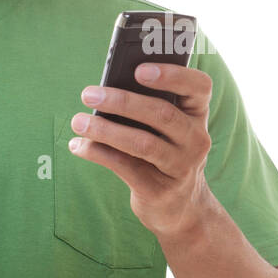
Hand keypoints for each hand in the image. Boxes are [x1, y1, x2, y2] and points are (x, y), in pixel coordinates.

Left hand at [69, 63, 214, 239]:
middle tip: (88, 94)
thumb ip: (146, 107)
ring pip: (142, 143)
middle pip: (162, 114)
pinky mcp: (159, 190)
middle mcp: (196, 139)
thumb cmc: (164, 152)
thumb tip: (104, 90)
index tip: (139, 69)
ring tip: (77, 121)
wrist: (181, 208)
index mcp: (198, 114)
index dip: (173, 75)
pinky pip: (125, 167)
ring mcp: (181, 167)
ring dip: (105, 130)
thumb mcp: (167, 129)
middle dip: (122, 101)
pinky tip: (78, 145)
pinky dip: (98, 153)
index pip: (199, 86)